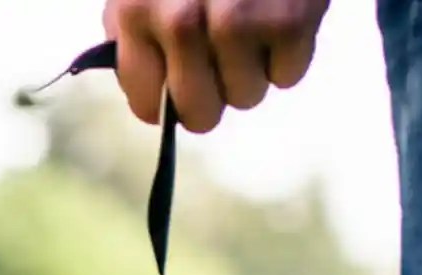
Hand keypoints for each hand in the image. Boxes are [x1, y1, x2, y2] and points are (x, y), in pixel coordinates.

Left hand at [102, 0, 329, 132]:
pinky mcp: (289, 20)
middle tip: (221, 68)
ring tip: (251, 26)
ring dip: (252, 71)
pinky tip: (278, 15)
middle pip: (201, 113)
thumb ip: (133, 36)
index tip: (178, 95)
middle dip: (213, 100)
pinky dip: (288, 55)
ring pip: (246, 97)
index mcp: (137, 14)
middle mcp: (181, 22)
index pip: (146, 104)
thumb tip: (148, 97)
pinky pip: (288, 76)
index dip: (166, 107)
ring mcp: (236, 22)